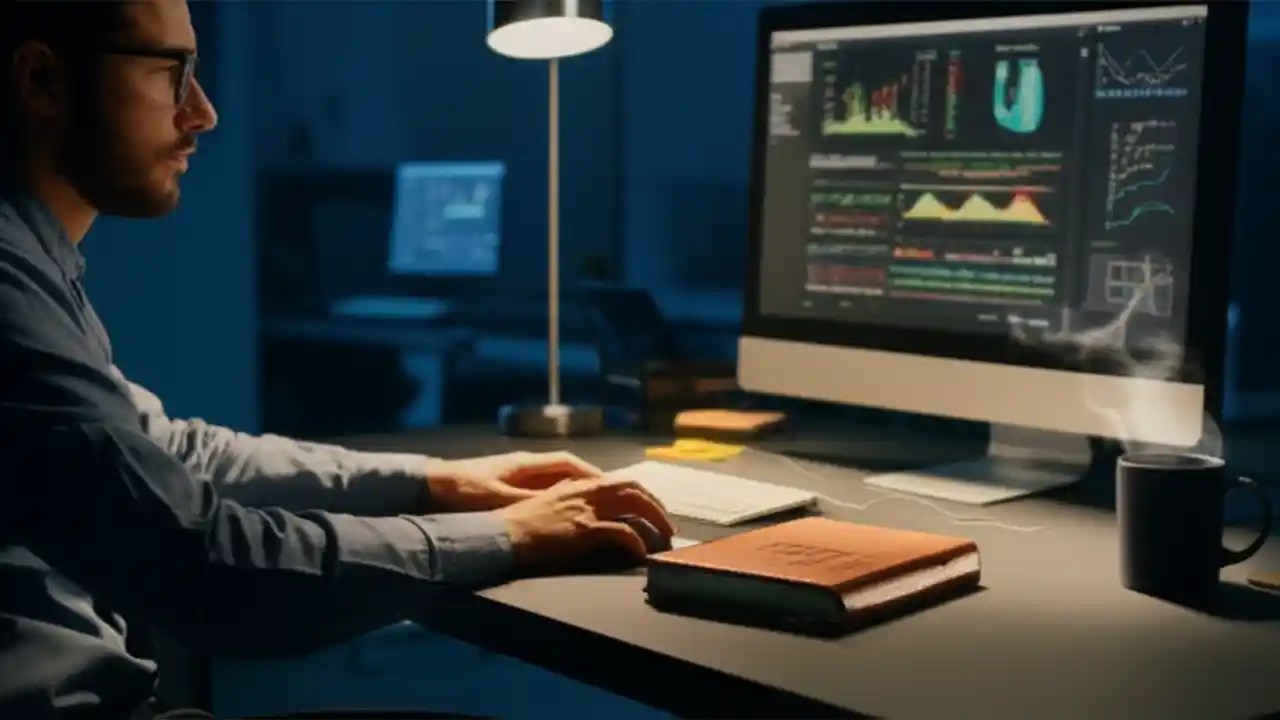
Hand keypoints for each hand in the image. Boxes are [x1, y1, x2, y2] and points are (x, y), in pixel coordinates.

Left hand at [423, 452, 601, 512]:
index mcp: (527, 463)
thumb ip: (533, 499)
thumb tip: (566, 501)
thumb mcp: (501, 498)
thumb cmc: (466, 490)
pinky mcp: (505, 483)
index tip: (612, 485)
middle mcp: (525, 464)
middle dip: (588, 481)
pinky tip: (559, 510)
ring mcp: (515, 472)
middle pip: (564, 469)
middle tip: (610, 496)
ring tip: (591, 505)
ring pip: (552, 478)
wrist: (433, 485)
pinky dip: (554, 495)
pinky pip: (539, 487)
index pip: (568, 462)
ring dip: (572, 489)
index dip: (591, 473)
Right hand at [496, 477, 675, 570]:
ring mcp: (586, 509)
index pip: (620, 481)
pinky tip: (641, 553)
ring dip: (654, 522)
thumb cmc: (520, 524)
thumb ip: (572, 501)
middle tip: (668, 525)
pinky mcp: (585, 529)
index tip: (653, 508)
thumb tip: (591, 511)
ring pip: (634, 506)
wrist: (503, 535)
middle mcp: (585, 491)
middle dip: (656, 506)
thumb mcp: (549, 502)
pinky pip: (621, 532)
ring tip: (663, 539)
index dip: (642, 494)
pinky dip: (636, 542)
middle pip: (633, 488)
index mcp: (577, 484)